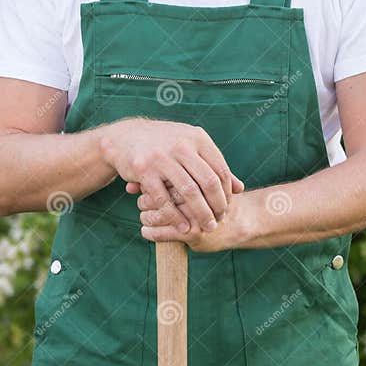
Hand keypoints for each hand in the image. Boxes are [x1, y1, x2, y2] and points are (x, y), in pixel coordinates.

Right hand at [100, 117, 243, 232]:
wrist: (125, 137)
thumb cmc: (165, 145)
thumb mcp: (191, 146)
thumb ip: (214, 165)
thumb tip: (240, 188)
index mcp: (197, 138)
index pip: (220, 169)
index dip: (226, 192)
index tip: (228, 208)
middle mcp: (182, 145)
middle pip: (208, 182)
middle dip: (217, 206)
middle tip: (220, 221)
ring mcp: (162, 157)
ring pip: (188, 192)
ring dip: (200, 214)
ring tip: (206, 227)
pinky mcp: (144, 170)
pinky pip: (164, 199)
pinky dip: (175, 217)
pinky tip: (183, 227)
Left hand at [137, 185, 248, 252]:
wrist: (241, 221)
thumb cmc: (212, 198)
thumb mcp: (197, 183)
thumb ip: (170, 180)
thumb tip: (131, 182)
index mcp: (195, 173)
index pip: (164, 176)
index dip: (150, 181)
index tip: (141, 187)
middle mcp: (194, 193)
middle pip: (159, 194)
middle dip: (146, 200)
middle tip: (141, 203)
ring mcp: (194, 214)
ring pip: (159, 214)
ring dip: (148, 217)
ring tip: (144, 217)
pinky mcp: (194, 233)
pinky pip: (163, 233)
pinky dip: (152, 233)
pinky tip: (146, 232)